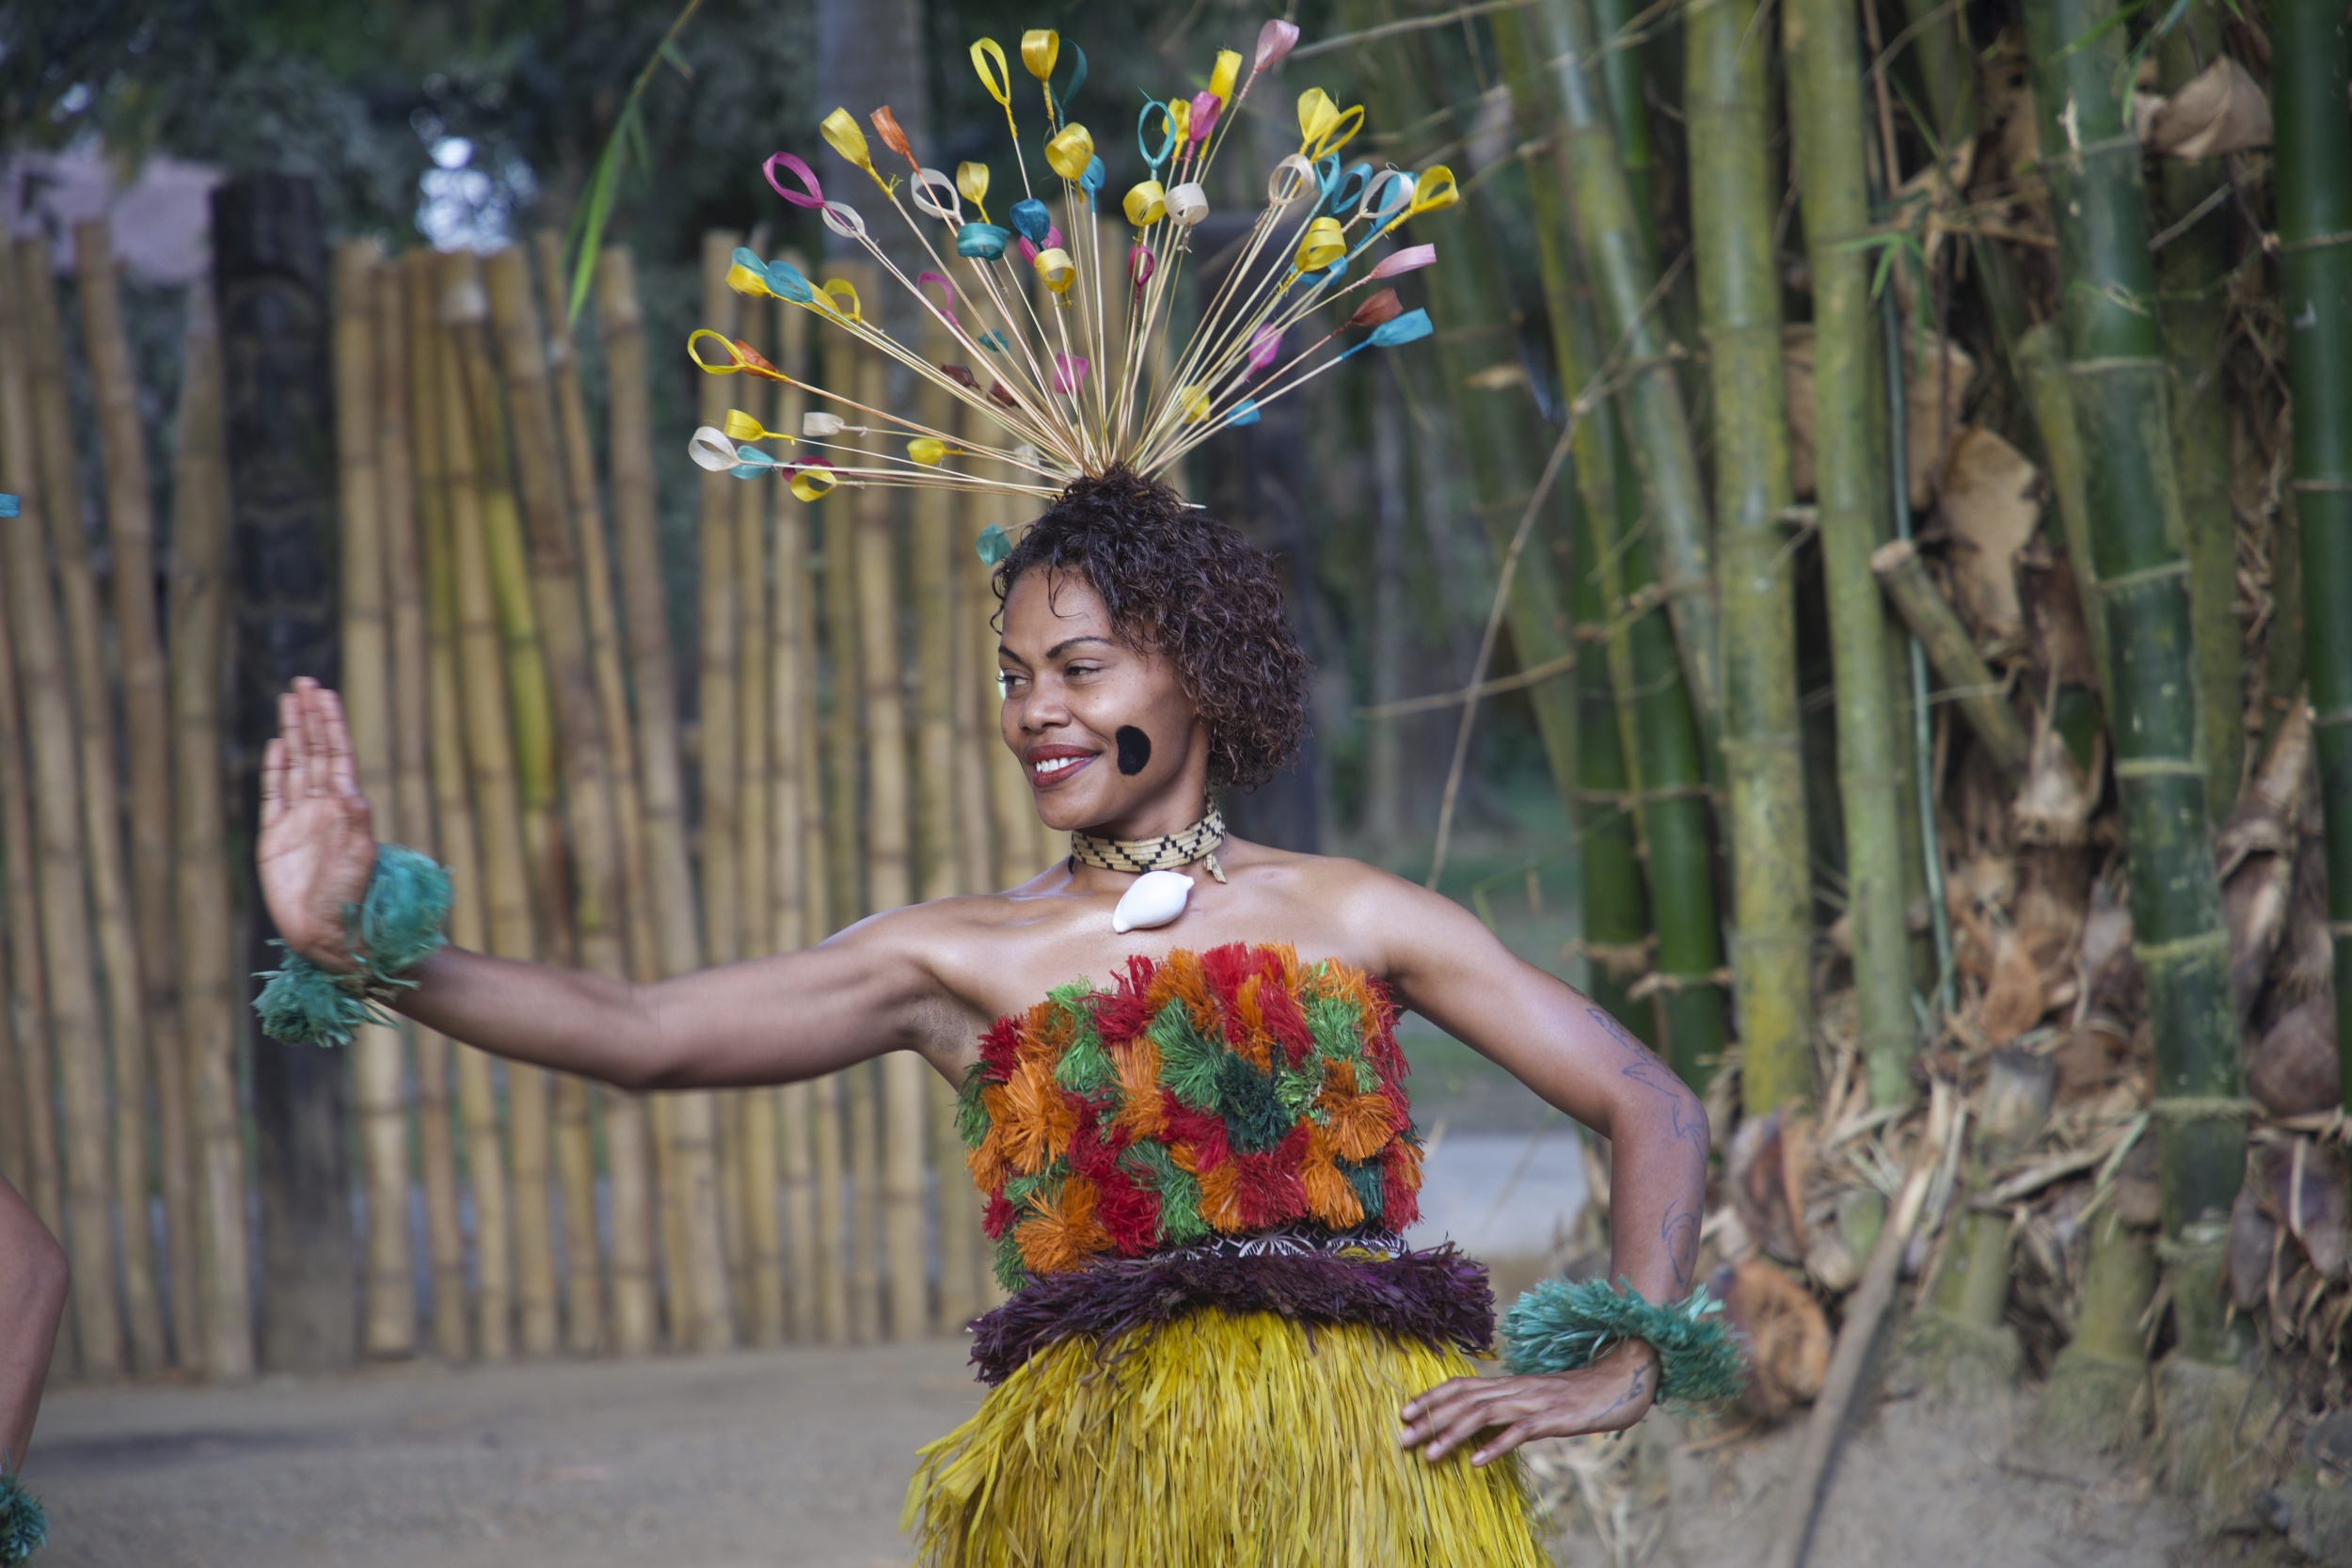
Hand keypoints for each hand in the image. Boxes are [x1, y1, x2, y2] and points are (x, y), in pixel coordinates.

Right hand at [258, 678, 378, 969]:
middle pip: (315, 751)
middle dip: (310, 716)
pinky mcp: (274, 839)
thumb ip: (356, 826)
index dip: (331, 723)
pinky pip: (274, 795)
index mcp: (345, 807)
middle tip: (305, 682)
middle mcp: (322, 808)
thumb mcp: (360, 861)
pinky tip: (279, 745)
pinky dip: (276, 769)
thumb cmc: (351, 901)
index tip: (325, 693)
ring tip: (292, 701)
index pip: (337, 754)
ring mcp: (298, 821)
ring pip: (296, 765)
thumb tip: (354, 794)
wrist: (329, 935)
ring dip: (295, 733)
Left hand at [1399, 1339, 1657, 1465]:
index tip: (1405, 1413)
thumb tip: (1478, 1426)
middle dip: (1430, 1419)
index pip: (1461, 1385)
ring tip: (1429, 1455)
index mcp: (1508, 1383)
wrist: (1614, 1385)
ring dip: (1453, 1434)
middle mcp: (1514, 1388)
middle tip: (1402, 1438)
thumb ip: (1507, 1409)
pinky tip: (1476, 1461)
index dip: (1431, 1397)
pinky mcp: (1551, 1419)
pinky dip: (1495, 1446)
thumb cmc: (1572, 1396)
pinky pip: (1519, 1433)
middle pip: (1463, 1400)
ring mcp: (1532, 1402)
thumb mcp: (1533, 1400)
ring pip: (1484, 1415)